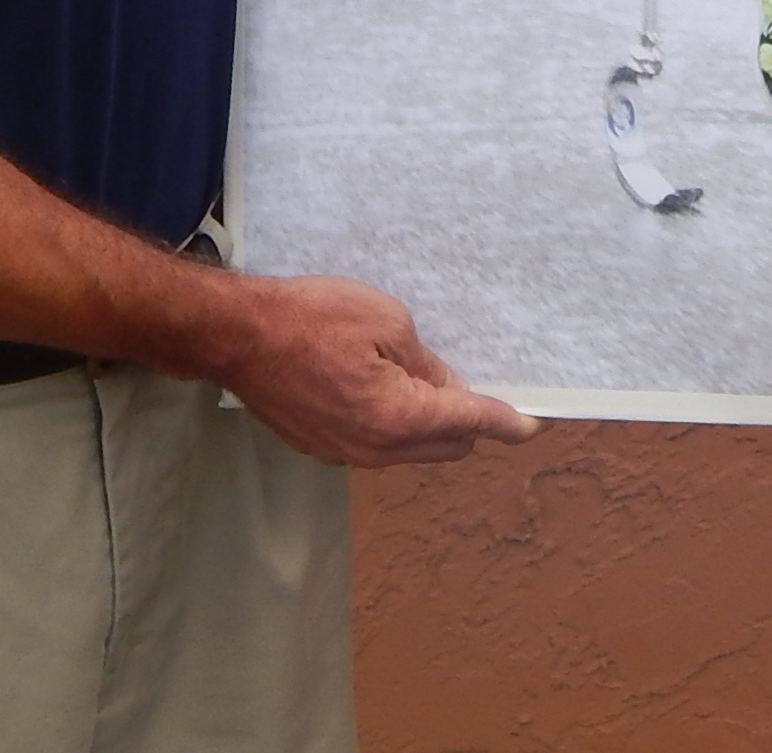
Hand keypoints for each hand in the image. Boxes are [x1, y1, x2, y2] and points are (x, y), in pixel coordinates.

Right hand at [222, 274, 541, 466]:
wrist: (239, 336)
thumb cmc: (312, 318)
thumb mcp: (386, 322)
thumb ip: (426, 362)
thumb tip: (449, 388)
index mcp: (398, 416)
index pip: (469, 422)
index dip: (506, 423)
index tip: (532, 426)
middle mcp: (376, 448)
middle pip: (446, 446)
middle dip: (469, 422)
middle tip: (477, 385)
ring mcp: (346, 454)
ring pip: (412, 450)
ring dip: (430, 425)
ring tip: (426, 381)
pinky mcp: (324, 448)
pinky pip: (379, 445)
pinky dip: (396, 425)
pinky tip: (386, 390)